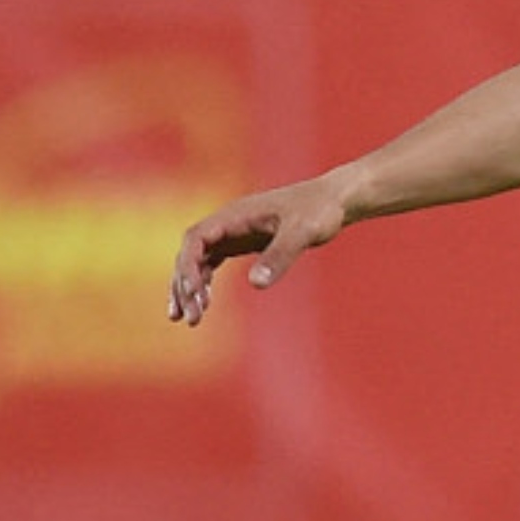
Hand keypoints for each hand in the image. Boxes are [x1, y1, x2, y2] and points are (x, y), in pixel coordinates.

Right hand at [168, 170, 355, 325]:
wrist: (333, 200)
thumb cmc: (320, 210)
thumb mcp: (303, 232)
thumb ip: (280, 255)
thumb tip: (256, 284)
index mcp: (235, 215)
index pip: (196, 239)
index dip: (189, 265)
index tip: (193, 292)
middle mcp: (227, 223)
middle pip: (191, 254)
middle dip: (185, 285)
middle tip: (190, 317)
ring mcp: (232, 232)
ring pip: (198, 261)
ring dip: (190, 289)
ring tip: (190, 320)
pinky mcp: (241, 242)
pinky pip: (212, 263)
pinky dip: (204, 283)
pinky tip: (204, 305)